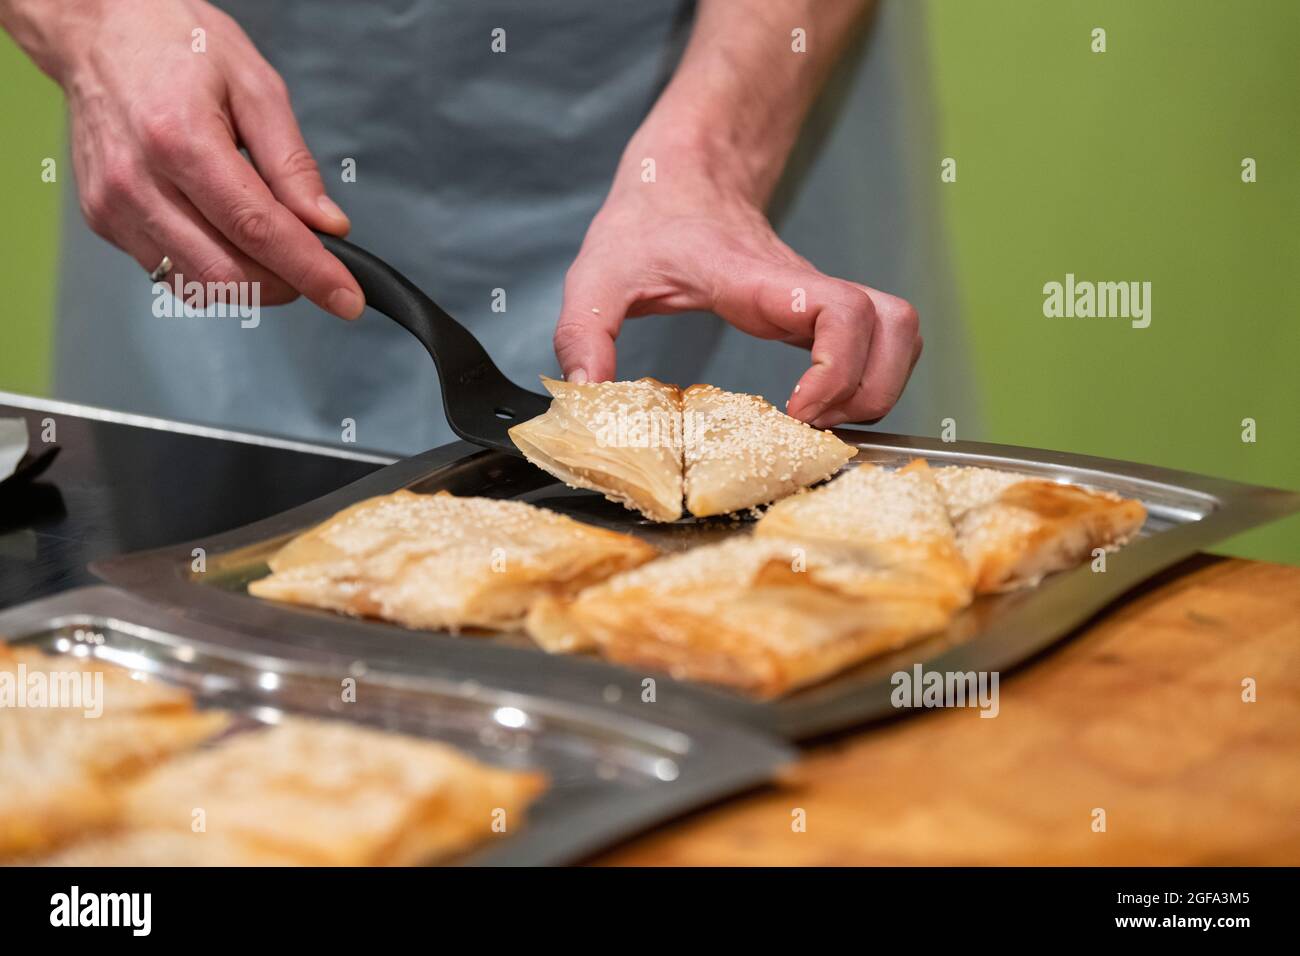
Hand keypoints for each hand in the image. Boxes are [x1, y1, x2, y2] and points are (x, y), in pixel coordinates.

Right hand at [54, 0, 362, 316]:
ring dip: (252, 282)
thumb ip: (293, 164)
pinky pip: (170, 272)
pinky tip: (225, 235)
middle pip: (228, 273)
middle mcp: (137, 181)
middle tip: (315, 267)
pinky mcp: (104, 221)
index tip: (347, 298)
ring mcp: (113, 207)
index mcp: (179, 139)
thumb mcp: (255, 86)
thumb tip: (327, 226)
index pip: (257, 230)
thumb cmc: (176, 44)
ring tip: (270, 244)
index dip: (310, 272)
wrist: (98, 30)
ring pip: (200, 284)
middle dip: (285, 283)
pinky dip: (213, 268)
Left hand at [555, 166, 921, 427]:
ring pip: (902, 331)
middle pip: (897, 327)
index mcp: (758, 280)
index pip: (840, 312)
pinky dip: (872, 377)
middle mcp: (802, 288)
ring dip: (882, 385)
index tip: (798, 411)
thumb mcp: (597, 278)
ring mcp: (816, 298)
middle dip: (871, 391)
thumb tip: (588, 398)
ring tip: (826, 419)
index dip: (838, 371)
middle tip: (814, 426)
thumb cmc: (646, 222)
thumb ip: (584, 336)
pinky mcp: (817, 312)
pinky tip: (821, 404)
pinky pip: (879, 341)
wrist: (681, 174)